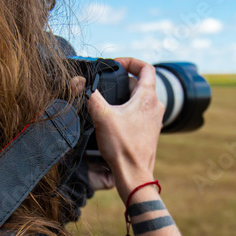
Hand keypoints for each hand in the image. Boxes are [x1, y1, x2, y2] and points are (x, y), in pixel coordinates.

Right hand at [86, 58, 164, 201]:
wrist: (134, 174)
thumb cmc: (123, 147)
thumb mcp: (102, 117)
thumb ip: (91, 96)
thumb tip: (80, 83)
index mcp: (148, 98)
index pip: (146, 68)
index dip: (130, 61)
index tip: (115, 64)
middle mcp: (155, 106)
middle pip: (141, 83)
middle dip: (122, 80)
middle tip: (106, 83)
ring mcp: (154, 119)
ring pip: (140, 98)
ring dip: (125, 95)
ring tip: (107, 101)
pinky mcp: (150, 130)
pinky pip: (140, 112)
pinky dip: (128, 109)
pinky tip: (114, 118)